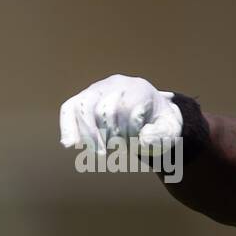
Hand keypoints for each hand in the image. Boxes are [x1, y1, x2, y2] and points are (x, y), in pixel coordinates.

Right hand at [59, 74, 182, 151]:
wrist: (148, 113)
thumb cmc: (156, 124)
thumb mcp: (168, 130)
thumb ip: (160, 135)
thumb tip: (143, 139)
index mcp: (139, 88)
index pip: (126, 108)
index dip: (128, 131)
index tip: (135, 141)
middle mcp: (115, 84)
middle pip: (104, 110)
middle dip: (110, 135)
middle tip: (119, 147)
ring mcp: (96, 90)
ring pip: (84, 109)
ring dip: (90, 135)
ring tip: (99, 151)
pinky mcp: (82, 99)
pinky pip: (69, 109)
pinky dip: (67, 127)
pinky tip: (69, 144)